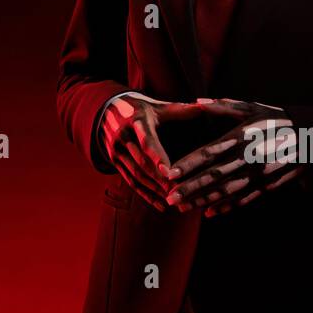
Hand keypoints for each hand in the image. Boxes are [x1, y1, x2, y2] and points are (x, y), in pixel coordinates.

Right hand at [100, 95, 207, 211]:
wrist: (109, 110)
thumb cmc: (143, 108)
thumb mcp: (158, 106)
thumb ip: (180, 110)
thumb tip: (203, 107)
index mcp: (137, 121)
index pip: (147, 141)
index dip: (157, 157)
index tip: (169, 171)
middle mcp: (123, 137)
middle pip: (142, 163)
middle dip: (160, 180)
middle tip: (180, 192)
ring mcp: (116, 150)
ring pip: (137, 175)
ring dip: (155, 190)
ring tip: (175, 200)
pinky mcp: (114, 161)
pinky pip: (130, 181)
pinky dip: (146, 195)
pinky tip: (162, 205)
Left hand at [164, 99, 303, 216]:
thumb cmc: (277, 118)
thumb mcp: (252, 107)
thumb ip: (223, 106)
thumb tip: (196, 102)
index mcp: (241, 137)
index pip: (209, 153)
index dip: (188, 164)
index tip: (170, 174)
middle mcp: (249, 157)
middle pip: (214, 176)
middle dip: (191, 189)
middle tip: (170, 199)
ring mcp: (260, 173)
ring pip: (228, 191)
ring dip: (205, 201)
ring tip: (185, 208)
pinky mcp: (270, 184)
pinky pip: (246, 198)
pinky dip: (228, 206)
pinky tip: (212, 212)